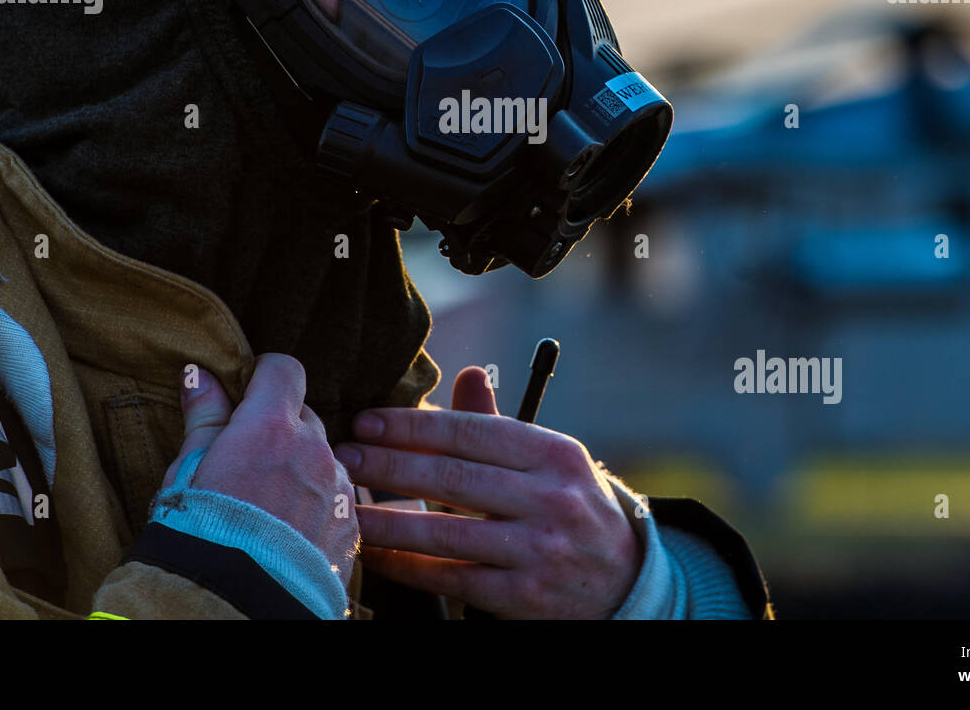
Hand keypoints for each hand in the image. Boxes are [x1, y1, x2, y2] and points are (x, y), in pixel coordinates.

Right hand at [162, 354, 358, 591]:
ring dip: (302, 468)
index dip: (265, 378)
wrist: (234, 606)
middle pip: (303, 416)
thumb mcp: (187, 472)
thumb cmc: (199, 537)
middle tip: (248, 464)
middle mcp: (313, 449)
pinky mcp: (350, 526)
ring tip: (268, 505)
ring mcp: (337, 487)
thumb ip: (204, 417)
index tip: (248, 396)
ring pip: (324, 458)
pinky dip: (319, 503)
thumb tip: (200, 373)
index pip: (283, 370)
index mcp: (270, 427)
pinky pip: (339, 497)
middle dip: (279, 429)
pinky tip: (291, 529)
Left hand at [332, 366, 640, 618]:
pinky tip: (377, 554)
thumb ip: (500, 423)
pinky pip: (453, 578)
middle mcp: (551, 499)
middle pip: (454, 478)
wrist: (625, 582)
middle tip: (344, 456)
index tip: (368, 422)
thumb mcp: (550, 460)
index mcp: (554, 454)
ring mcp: (540, 551)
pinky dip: (409, 566)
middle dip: (390, 466)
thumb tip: (468, 372)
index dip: (414, 425)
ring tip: (346, 510)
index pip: (473, 432)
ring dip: (388, 520)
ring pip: (447, 532)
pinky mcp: (524, 598)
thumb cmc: (572, 506)